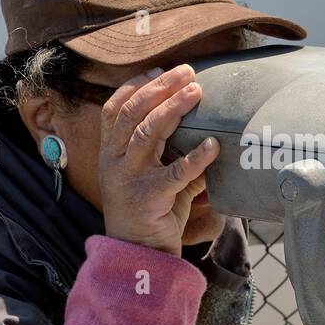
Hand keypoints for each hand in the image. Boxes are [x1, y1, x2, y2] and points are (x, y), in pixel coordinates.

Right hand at [98, 64, 219, 257]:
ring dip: (173, 108)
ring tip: (197, 92)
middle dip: (160, 87)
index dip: (134, 86)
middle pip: (133, 112)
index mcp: (111, 153)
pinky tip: (213, 145)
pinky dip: (196, 158)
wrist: (137, 255)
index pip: (114, 109)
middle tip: (187, 72)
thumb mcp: (156, 177)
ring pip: (148, 132)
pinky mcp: (149, 198)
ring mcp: (129, 178)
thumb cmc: (149, 213)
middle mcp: (115, 161)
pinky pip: (175, 173)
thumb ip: (174, 154)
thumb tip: (206, 131)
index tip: (158, 70)